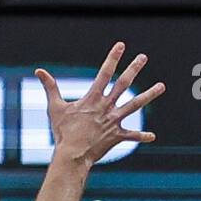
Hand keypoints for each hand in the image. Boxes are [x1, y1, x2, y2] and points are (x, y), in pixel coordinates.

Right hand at [36, 43, 163, 168]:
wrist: (72, 154)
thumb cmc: (62, 132)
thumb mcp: (55, 108)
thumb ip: (50, 88)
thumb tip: (39, 71)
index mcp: (93, 98)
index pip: (105, 73)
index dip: (113, 58)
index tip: (121, 46)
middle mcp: (106, 106)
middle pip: (124, 84)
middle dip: (134, 69)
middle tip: (143, 57)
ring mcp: (114, 121)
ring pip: (135, 105)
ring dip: (149, 94)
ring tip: (161, 86)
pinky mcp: (117, 136)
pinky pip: (132, 136)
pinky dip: (141, 136)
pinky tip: (152, 136)